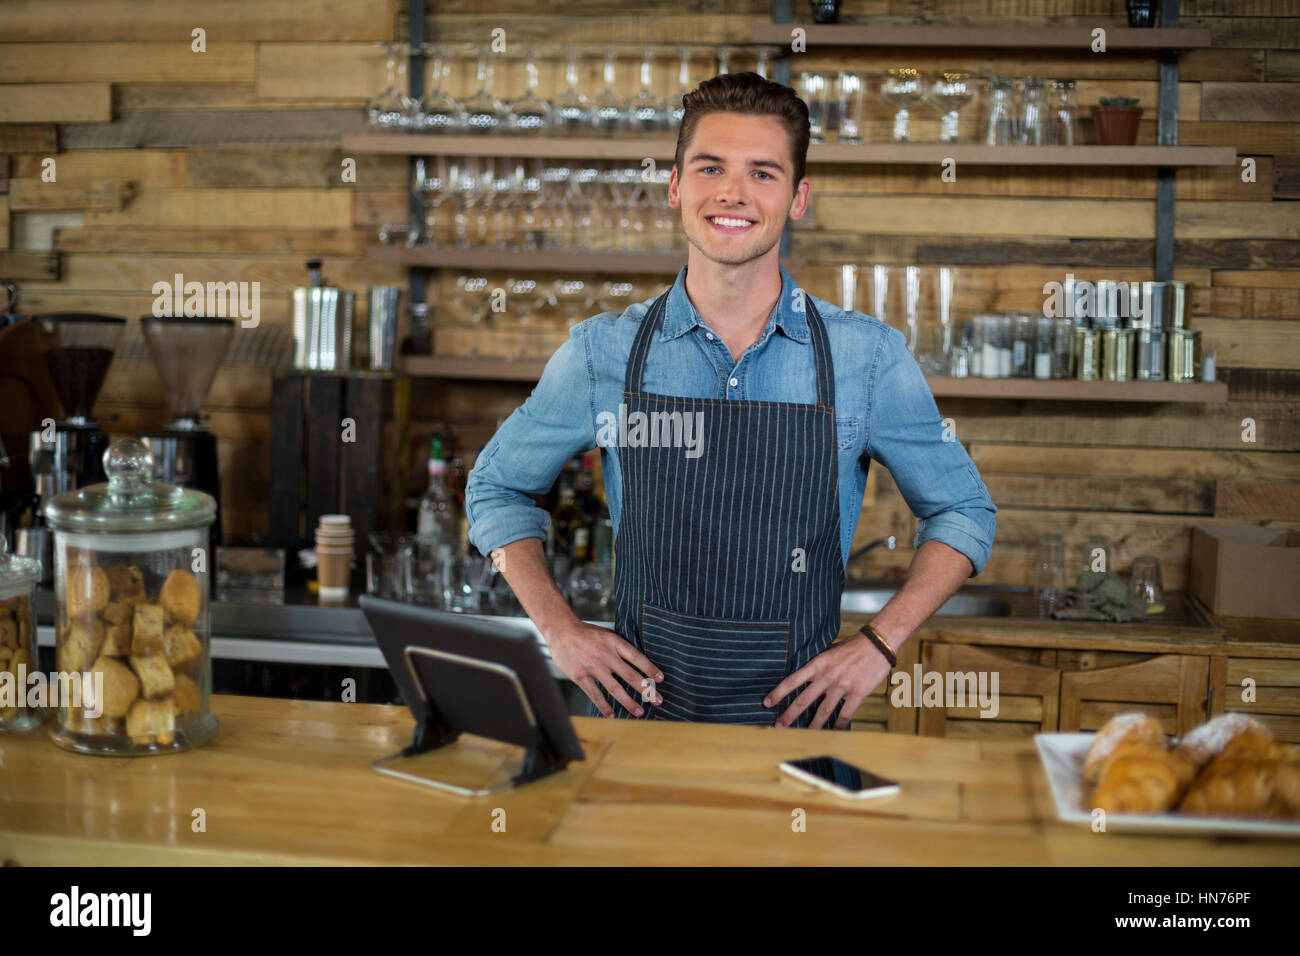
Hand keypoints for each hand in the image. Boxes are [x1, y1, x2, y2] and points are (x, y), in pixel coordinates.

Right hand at [544, 620, 662, 717]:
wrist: (561, 631)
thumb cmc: (586, 634)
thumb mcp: (606, 634)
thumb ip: (620, 647)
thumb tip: (638, 663)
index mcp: (614, 642)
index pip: (637, 657)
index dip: (650, 669)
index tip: (660, 679)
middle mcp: (605, 654)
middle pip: (630, 675)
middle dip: (646, 690)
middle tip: (657, 700)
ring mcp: (593, 666)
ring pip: (615, 688)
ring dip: (628, 702)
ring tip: (639, 712)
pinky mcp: (580, 676)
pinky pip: (595, 694)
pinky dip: (604, 706)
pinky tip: (612, 714)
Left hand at [764, 634, 892, 729]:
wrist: (877, 644)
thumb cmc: (852, 647)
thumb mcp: (829, 652)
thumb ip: (818, 667)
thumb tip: (806, 679)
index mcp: (818, 664)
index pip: (792, 680)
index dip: (778, 693)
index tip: (766, 703)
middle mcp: (827, 676)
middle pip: (804, 700)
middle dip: (789, 715)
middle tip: (778, 727)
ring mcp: (842, 686)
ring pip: (823, 711)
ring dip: (812, 726)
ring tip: (804, 736)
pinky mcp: (858, 693)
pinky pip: (845, 714)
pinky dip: (839, 725)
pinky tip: (833, 732)